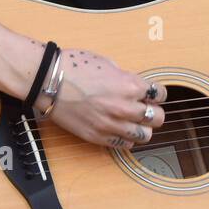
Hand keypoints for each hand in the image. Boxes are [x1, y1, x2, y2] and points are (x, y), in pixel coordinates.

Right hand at [45, 47, 166, 148]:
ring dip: (143, 128)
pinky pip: (124, 145)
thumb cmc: (74, 67)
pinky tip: (122, 130)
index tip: (152, 94)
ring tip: (136, 122)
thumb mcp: (107, 63)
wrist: (48, 81)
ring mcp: (111, 124)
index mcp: (130, 86)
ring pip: (144, 135)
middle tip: (147, 109)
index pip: (160, 95)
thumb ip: (125, 78)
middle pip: (158, 118)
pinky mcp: (98, 137)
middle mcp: (125, 107)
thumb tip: (133, 86)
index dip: (157, 94)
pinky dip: (127, 139)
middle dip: (155, 112)